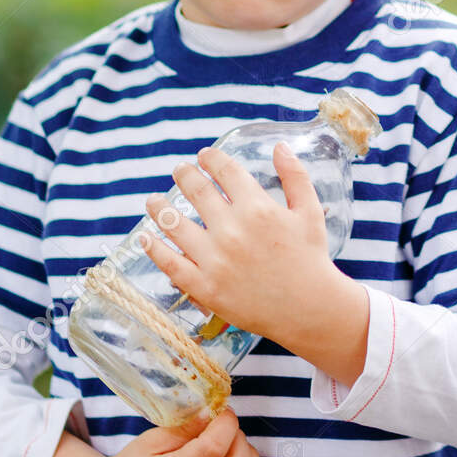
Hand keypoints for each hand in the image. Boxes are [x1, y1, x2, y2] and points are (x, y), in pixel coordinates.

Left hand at [137, 142, 370, 383]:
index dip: (211, 158)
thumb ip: (295, 176)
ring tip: (154, 200)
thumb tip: (279, 146)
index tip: (205, 156)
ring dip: (159, 207)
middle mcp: (231, 229)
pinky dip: (153, 248)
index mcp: (257, 208)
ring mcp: (214, 259)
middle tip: (180, 170)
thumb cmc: (311, 258)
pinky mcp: (205, 286)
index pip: (224, 170)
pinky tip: (145, 237)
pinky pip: (170, 263)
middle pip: (196, 190)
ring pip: (174, 224)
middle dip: (184, 174)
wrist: (309, 309)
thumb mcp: (310, 211)